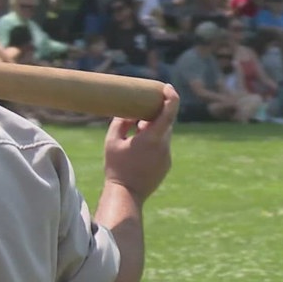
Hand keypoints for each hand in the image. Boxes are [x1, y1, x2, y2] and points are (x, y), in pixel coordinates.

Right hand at [102, 83, 179, 202]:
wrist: (126, 194)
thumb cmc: (116, 167)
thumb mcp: (112, 141)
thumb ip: (120, 122)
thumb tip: (127, 112)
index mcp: (152, 138)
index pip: (168, 111)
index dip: (171, 96)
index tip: (167, 87)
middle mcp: (164, 146)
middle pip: (165, 122)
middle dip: (155, 115)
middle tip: (141, 111)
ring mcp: (167, 157)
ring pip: (163, 136)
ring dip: (153, 131)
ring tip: (136, 133)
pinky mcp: (166, 166)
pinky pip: (162, 148)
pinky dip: (153, 144)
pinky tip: (138, 152)